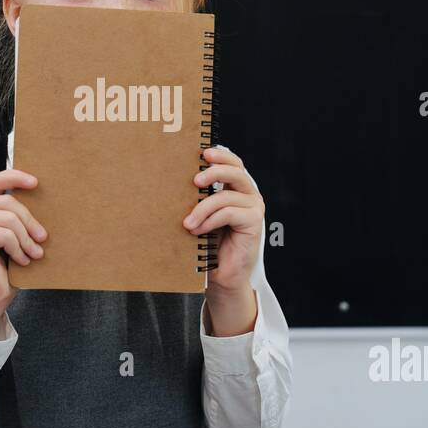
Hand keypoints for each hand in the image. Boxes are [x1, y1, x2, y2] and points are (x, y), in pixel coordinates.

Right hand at [0, 168, 45, 334]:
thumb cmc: (5, 266)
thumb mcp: (15, 236)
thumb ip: (19, 217)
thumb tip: (46, 201)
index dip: (16, 177)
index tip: (37, 183)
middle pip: (9, 202)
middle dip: (31, 221)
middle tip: (43, 238)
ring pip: (9, 219)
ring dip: (26, 239)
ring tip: (34, 254)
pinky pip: (5, 235)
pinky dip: (18, 249)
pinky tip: (21, 261)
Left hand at [183, 146, 262, 296]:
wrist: (221, 274)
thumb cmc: (209, 244)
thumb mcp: (201, 215)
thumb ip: (197, 198)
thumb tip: (173, 182)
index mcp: (236, 188)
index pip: (233, 163)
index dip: (220, 155)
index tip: (202, 153)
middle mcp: (248, 194)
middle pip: (236, 171)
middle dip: (214, 171)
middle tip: (195, 181)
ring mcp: (253, 207)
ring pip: (226, 196)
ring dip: (202, 208)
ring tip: (187, 223)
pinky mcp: (254, 221)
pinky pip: (228, 213)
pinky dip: (210, 221)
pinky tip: (198, 231)